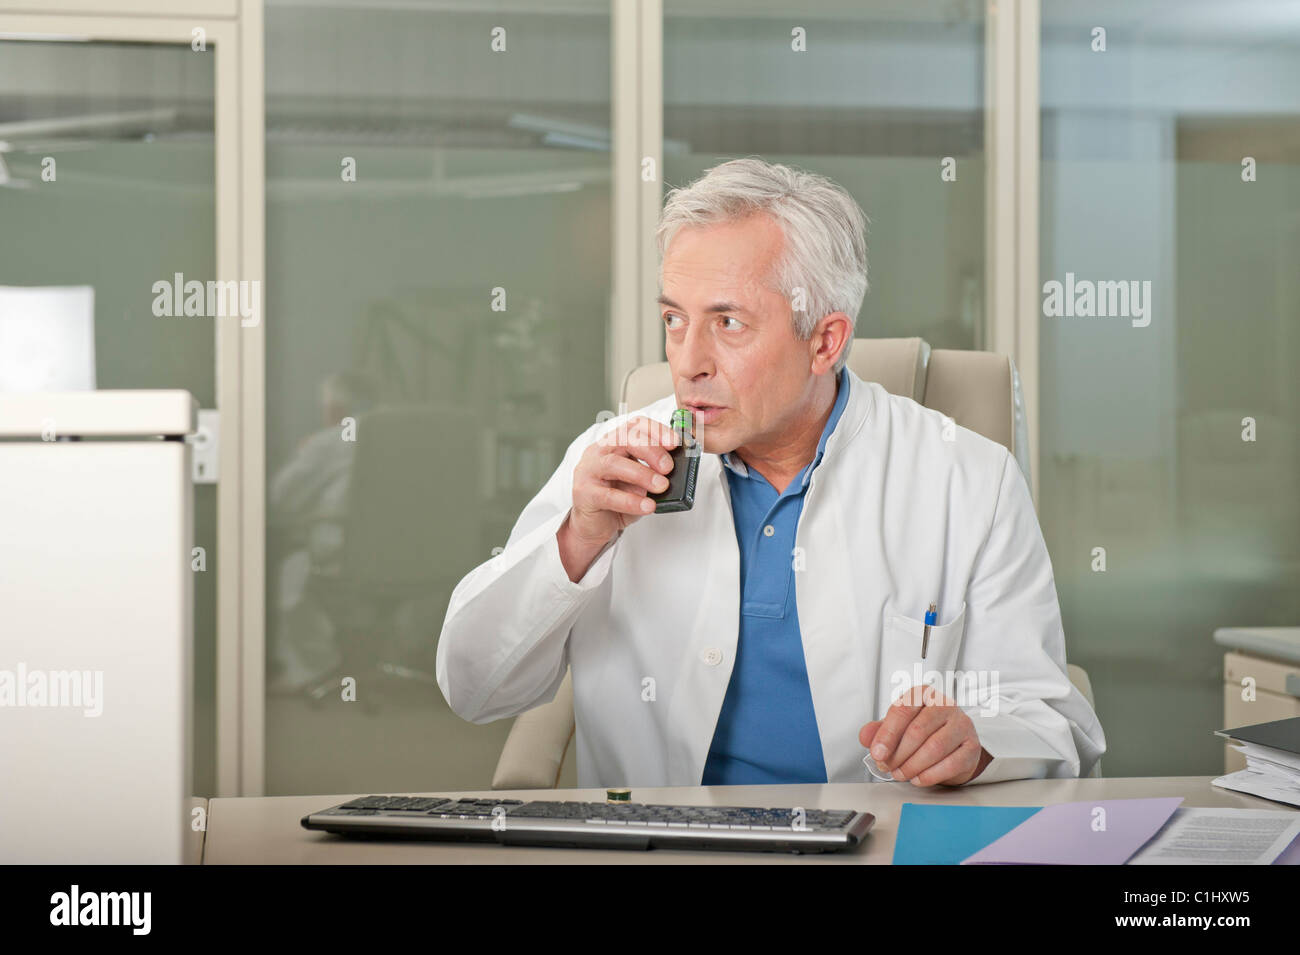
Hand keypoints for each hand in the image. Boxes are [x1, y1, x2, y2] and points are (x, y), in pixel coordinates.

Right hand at [557, 415, 678, 580]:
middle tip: (669, 468)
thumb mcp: (641, 482)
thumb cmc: (617, 500)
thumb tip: (677, 470)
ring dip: (642, 474)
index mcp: (614, 443)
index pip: (634, 426)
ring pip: (614, 463)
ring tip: (661, 486)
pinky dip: (631, 501)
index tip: (675, 443)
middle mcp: (599, 452)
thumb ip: (654, 472)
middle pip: (624, 438)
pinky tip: (648, 506)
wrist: (594, 526)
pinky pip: (609, 495)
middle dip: (651, 450)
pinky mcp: (584, 493)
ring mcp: (589, 471)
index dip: (656, 430)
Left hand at [859, 684, 992, 786]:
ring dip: (912, 766)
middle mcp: (945, 704)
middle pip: (917, 731)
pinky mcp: (972, 746)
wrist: (954, 743)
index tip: (877, 753)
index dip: (887, 735)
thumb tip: (865, 737)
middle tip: (887, 767)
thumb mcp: (898, 726)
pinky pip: (951, 764)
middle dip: (898, 754)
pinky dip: (930, 775)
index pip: (902, 710)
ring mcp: (962, 725)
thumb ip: (879, 730)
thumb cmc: (924, 731)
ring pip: (934, 748)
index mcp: (923, 694)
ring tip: (900, 774)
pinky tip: (918, 779)